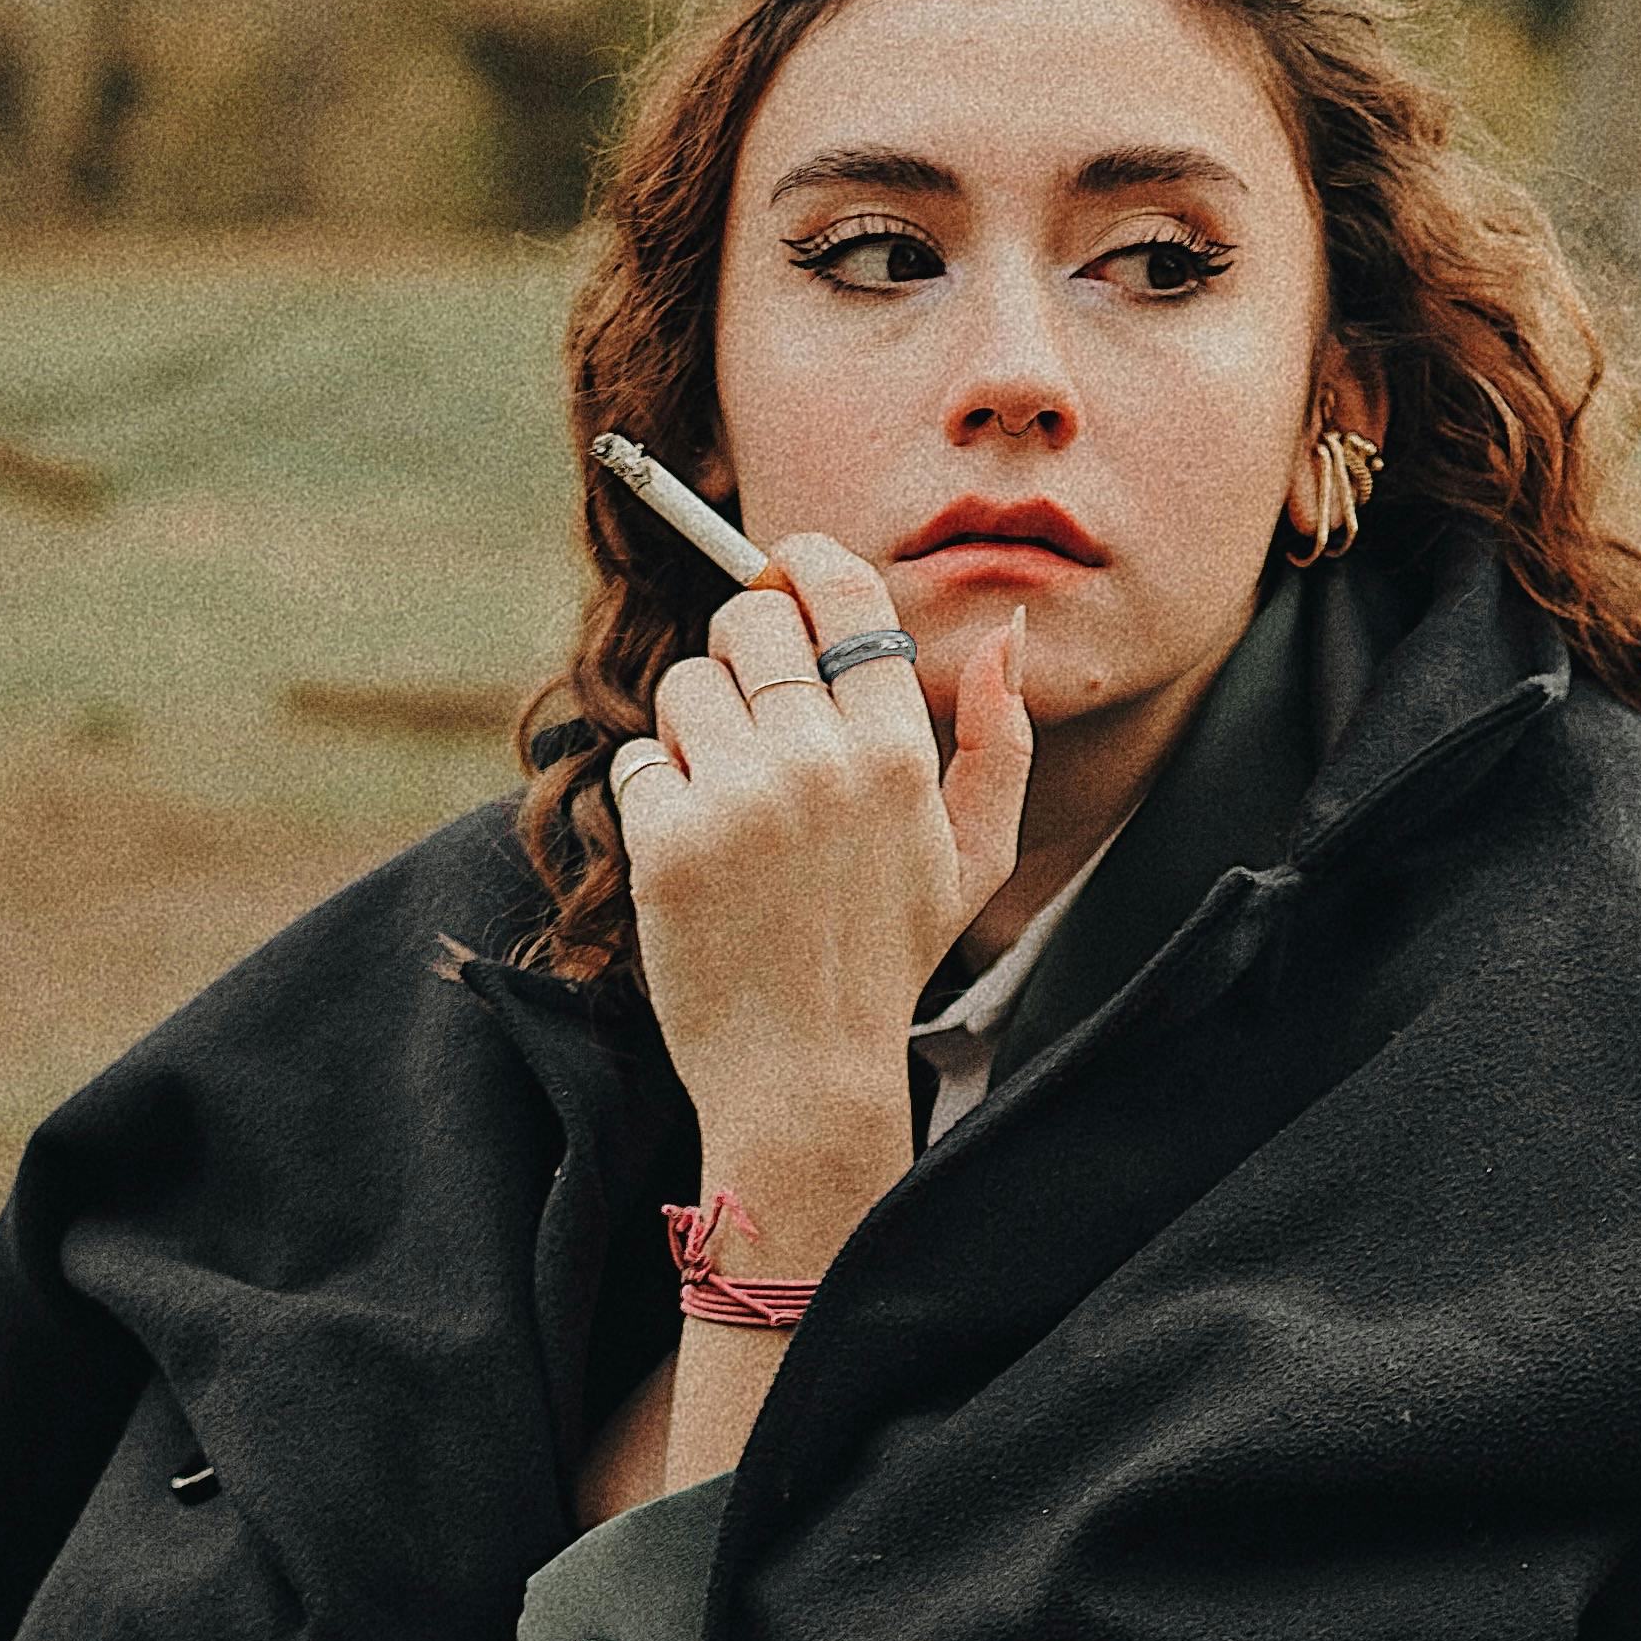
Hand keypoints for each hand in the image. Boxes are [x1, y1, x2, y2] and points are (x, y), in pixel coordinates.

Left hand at [608, 532, 1030, 1281]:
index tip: (782, 572)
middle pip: (750, 620)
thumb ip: (1001, 741)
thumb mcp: (972, 859)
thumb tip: (1002, 632)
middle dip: (742, 651)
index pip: (843, 595)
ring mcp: (740, 799)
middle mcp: (822, 762)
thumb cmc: (884, 961)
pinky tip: (692, 854)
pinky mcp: (668, 841)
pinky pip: (637, 759)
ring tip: (725, 803)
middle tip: (750, 713)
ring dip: (693, 731)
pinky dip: (653, 797)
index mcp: (899, 754)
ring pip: (685, 685)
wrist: (803, 1075)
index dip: (803, 565)